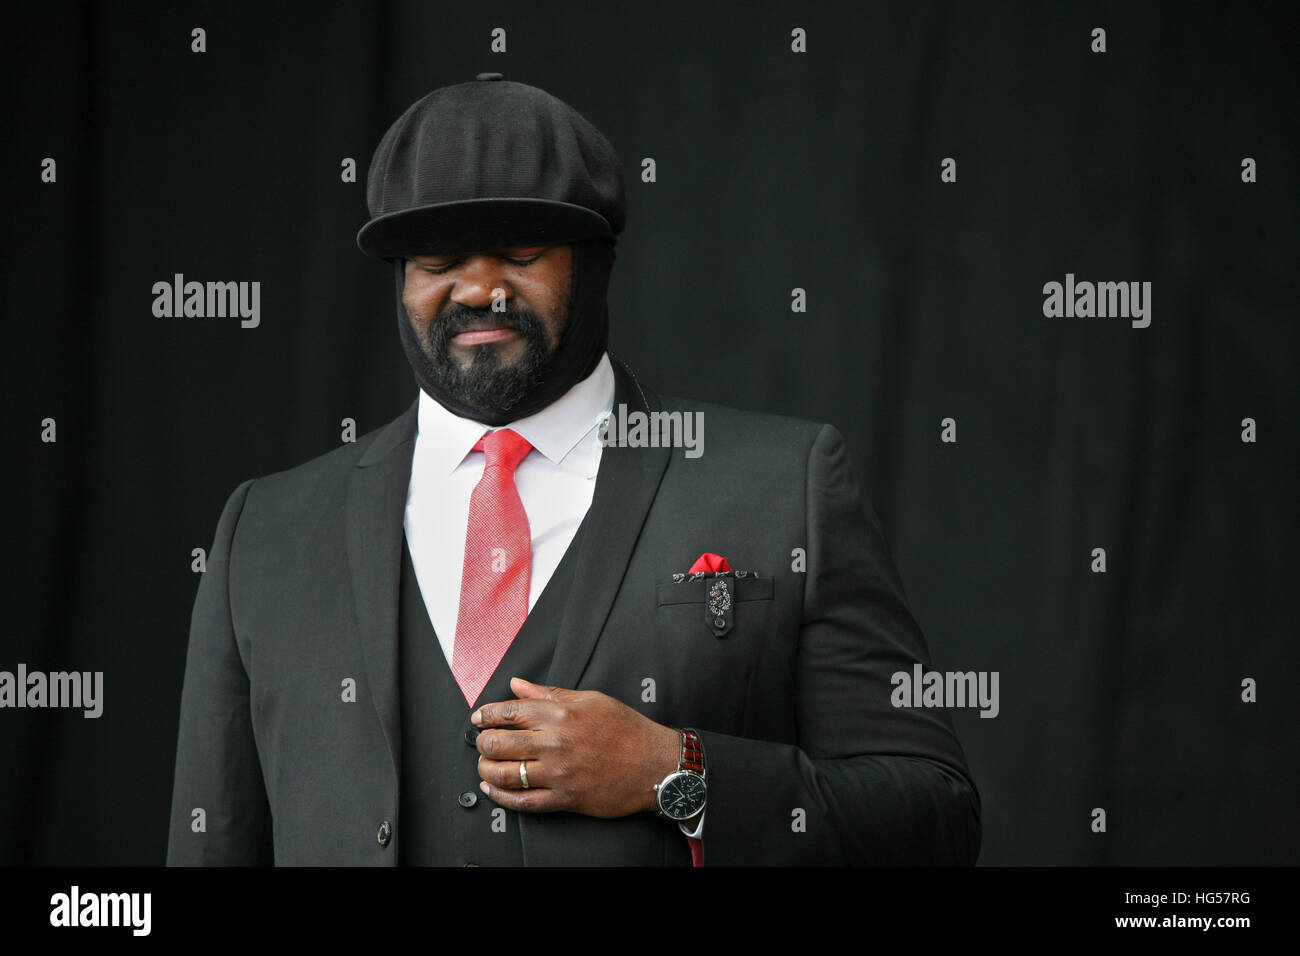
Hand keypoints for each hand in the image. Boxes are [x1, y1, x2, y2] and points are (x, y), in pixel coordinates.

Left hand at [473, 677, 681, 817]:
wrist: (655, 764)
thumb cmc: (627, 730)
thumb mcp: (591, 700)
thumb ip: (550, 694)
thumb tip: (518, 685)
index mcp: (561, 714)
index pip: (509, 712)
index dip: (487, 715)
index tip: (479, 718)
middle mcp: (556, 743)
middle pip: (499, 743)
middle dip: (483, 743)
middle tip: (482, 742)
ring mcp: (559, 773)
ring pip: (506, 774)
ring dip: (486, 770)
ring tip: (484, 765)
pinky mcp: (565, 798)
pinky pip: (524, 802)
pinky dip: (502, 797)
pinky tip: (494, 790)